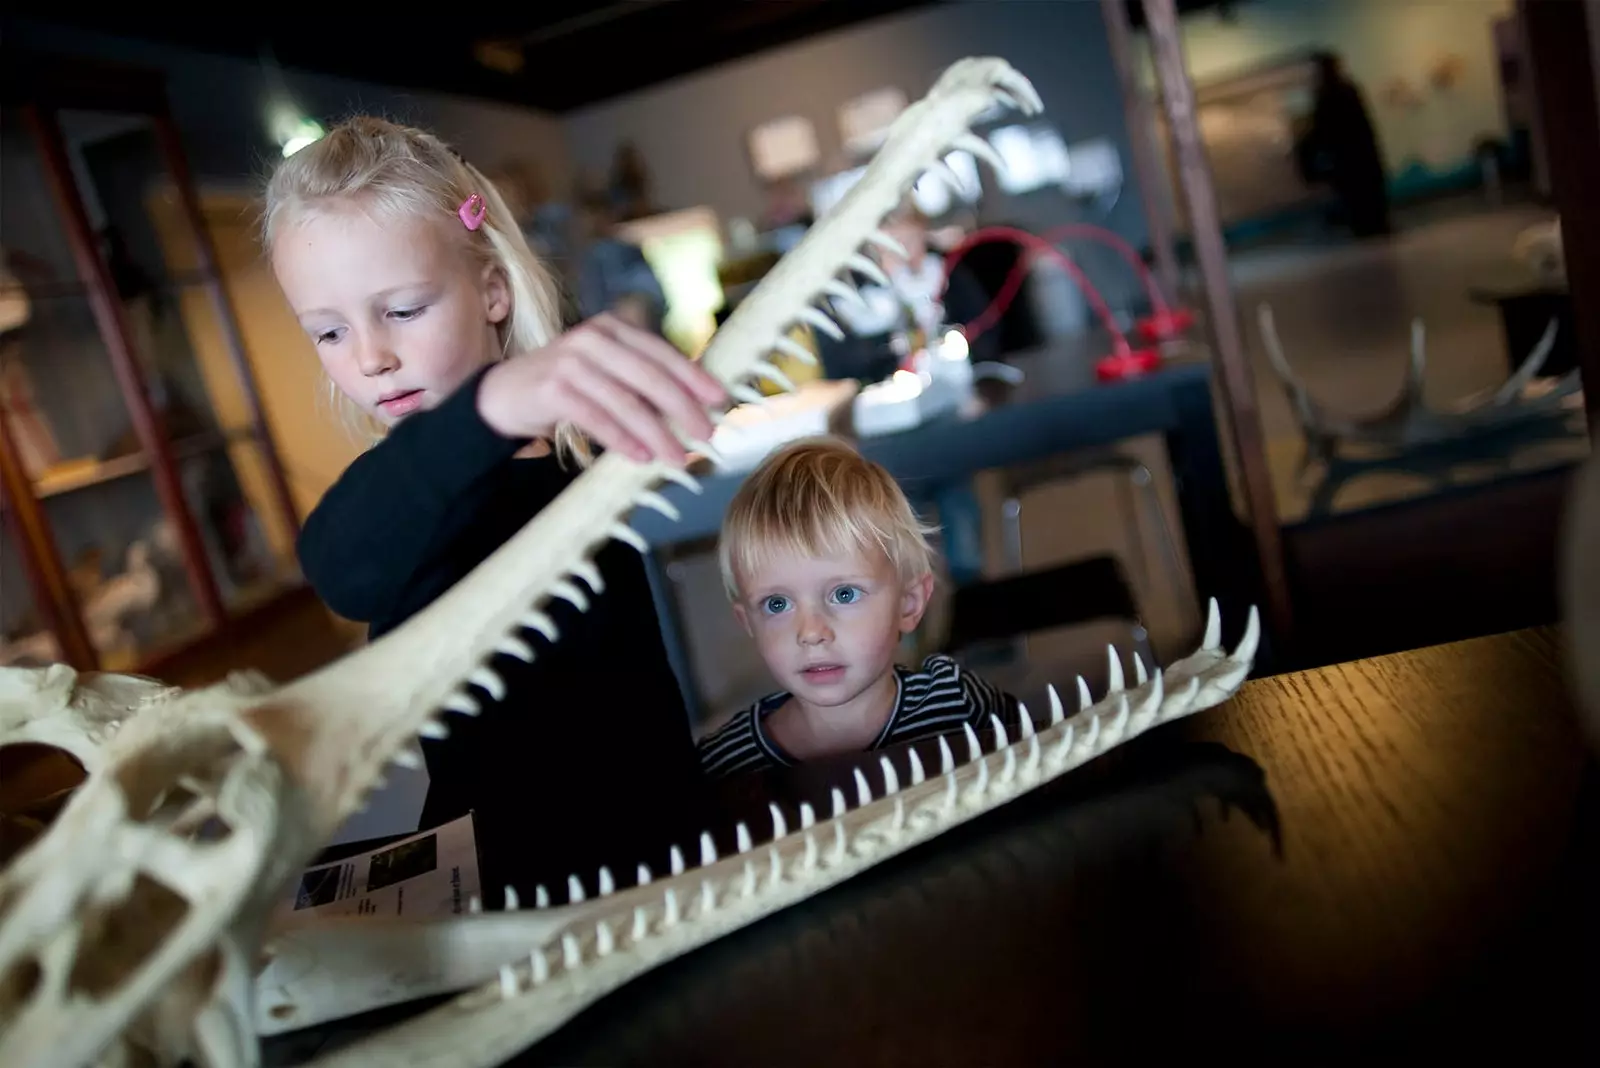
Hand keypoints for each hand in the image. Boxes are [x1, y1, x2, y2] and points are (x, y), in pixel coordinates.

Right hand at [477, 313, 724, 464]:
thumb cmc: (567, 388)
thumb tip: (695, 407)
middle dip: (683, 409)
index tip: (720, 401)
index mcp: (613, 329)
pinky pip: (596, 417)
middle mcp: (593, 338)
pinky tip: (640, 456)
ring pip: (626, 401)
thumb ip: (642, 381)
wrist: (505, 394)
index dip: (694, 377)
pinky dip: (622, 439)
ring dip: (657, 433)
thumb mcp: (608, 374)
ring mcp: (571, 361)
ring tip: (676, 458)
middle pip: (650, 376)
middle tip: (707, 435)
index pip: (662, 353)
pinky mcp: (553, 387)